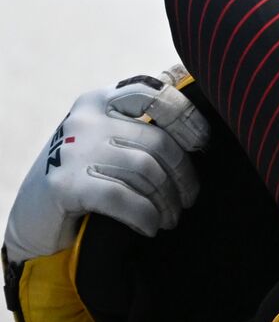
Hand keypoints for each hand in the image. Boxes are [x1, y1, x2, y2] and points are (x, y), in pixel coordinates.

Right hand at [4, 67, 210, 262]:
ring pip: (146, 171)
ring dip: (167, 201)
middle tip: (186, 201)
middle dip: (183, 176)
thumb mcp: (110, 141)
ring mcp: (73, 150)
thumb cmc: (86, 176)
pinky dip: (145, 215)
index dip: (186, 117)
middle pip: (159, 142)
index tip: (201, 144)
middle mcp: (86, 119)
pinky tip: (149, 228)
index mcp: (100, 101)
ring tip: (169, 218)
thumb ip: (144, 127)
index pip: (154, 94)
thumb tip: (201, 132)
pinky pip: (123, 198)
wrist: (34, 216)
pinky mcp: (64, 184)